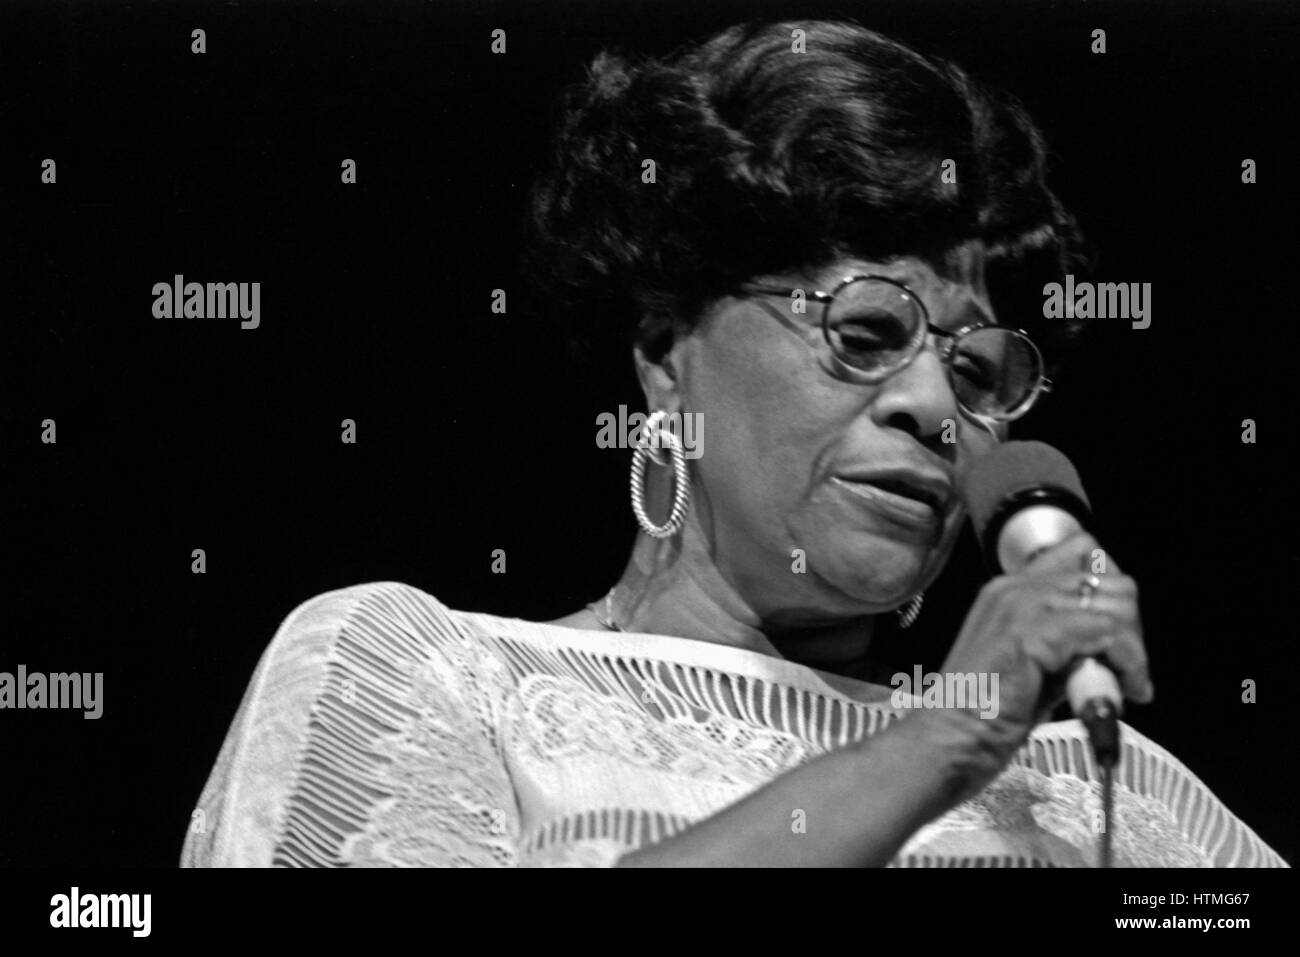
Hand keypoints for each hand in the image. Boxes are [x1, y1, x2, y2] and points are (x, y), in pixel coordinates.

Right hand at [926, 531, 1152, 790]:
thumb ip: (1066, 647)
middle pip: (1107, 579)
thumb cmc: (980, 717)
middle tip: (1125, 668)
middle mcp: (1013, 588)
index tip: (1119, 638)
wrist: (945, 744)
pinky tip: (1126, 689)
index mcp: (1008, 591)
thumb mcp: (1031, 669)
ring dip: (1132, 646)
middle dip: (1129, 624)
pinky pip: (1107, 632)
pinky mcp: (1030, 635)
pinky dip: (1128, 662)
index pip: (1082, 554)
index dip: (1112, 594)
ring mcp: (1020, 607)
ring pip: (1114, 603)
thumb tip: (1111, 646)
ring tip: (1125, 683)